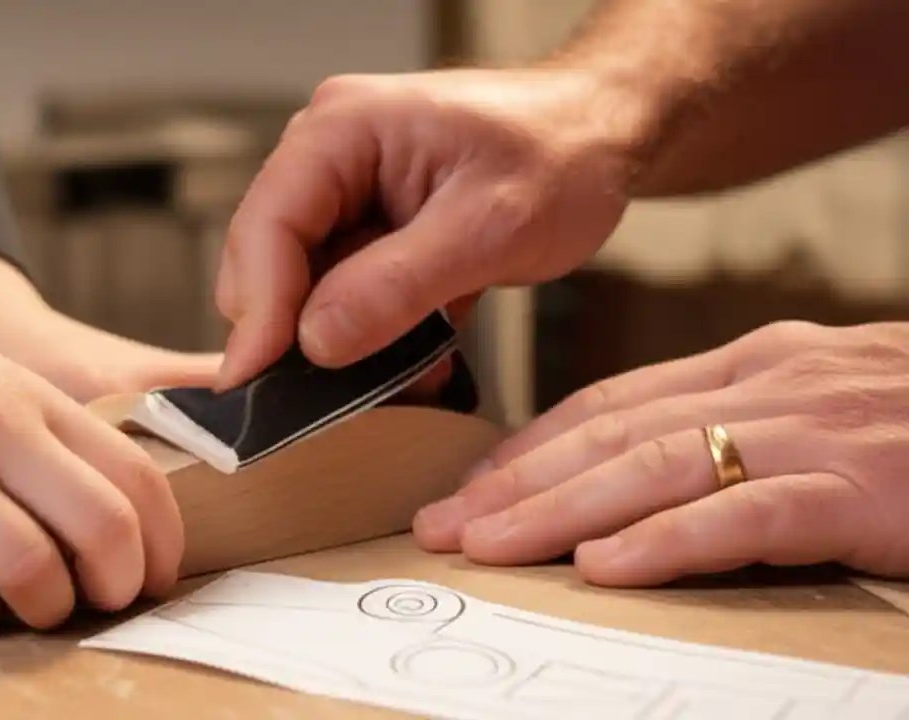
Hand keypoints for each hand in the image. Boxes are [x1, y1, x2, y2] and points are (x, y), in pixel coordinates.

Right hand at [0, 261, 182, 635]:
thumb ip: (45, 435)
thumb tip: (109, 519)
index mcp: (32, 398)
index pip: (138, 475)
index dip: (164, 543)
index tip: (156, 578)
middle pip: (107, 528)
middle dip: (122, 585)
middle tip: (105, 603)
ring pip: (36, 572)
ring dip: (47, 611)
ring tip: (31, 607)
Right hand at [215, 67, 651, 387]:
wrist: (600, 141)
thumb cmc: (561, 156)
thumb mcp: (491, 224)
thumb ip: (398, 284)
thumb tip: (317, 341)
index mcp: (343, 130)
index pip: (268, 225)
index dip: (258, 310)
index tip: (257, 383)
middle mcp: (328, 157)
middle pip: (267, 263)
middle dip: (299, 333)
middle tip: (341, 395)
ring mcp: (343, 196)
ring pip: (302, 292)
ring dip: (345, 343)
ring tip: (407, 373)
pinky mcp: (364, 232)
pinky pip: (340, 299)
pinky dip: (372, 337)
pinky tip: (419, 356)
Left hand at [413, 321, 908, 585]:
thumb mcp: (819, 406)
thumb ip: (737, 429)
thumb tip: (640, 483)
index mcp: (754, 366)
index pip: (612, 403)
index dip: (531, 447)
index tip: (468, 487)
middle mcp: (770, 383)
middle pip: (613, 434)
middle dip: (518, 483)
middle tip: (444, 525)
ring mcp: (817, 430)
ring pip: (658, 467)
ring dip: (561, 509)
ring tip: (489, 545)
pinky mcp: (866, 487)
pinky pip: (749, 515)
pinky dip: (670, 541)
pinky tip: (608, 567)